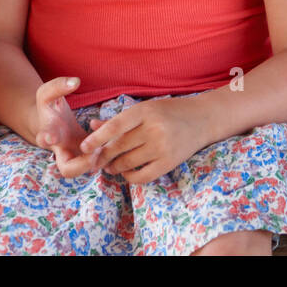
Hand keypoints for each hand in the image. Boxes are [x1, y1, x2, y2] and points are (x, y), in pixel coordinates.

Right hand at [34, 76, 103, 177]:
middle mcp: (61, 150)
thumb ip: (57, 86)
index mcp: (48, 133)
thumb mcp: (46, 94)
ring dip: (100, 158)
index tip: (51, 138)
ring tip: (107, 145)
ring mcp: (75, 155)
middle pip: (67, 170)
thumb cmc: (48, 108)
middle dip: (81, 165)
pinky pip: (100, 158)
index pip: (44, 139)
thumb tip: (75, 81)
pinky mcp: (88, 154)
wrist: (51, 123)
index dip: (47, 139)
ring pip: (87, 168)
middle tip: (93, 153)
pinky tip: (113, 136)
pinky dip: (109, 148)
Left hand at [76, 96, 208, 184]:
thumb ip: (119, 119)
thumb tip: (92, 126)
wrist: (203, 119)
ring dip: (114, 166)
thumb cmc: (169, 112)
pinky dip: (129, 177)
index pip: (115, 126)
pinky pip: (142, 176)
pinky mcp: (169, 163)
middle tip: (93, 161)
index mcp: (146, 111)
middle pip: (119, 146)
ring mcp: (163, 147)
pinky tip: (126, 172)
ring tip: (109, 166)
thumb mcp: (145, 109)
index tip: (83, 147)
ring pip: (128, 162)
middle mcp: (154, 128)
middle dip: (102, 156)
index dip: (97, 138)